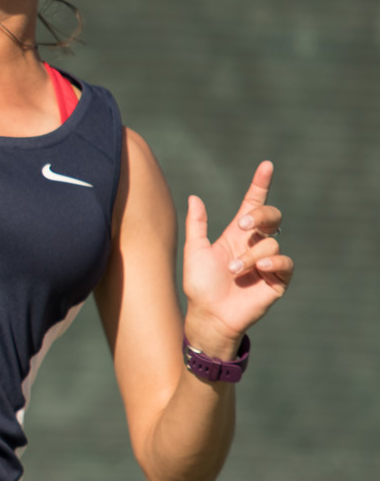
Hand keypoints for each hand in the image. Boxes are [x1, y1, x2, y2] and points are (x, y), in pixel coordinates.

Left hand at [182, 160, 292, 355]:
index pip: (252, 203)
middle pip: (271, 216)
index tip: (266, 165)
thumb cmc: (200, 285)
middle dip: (260, 215)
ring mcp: (268, 262)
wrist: (208, 315)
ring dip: (250, 255)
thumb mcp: (194, 250)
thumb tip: (194, 197)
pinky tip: (259, 269)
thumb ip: (197, 224)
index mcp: (236, 234)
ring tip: (233, 270)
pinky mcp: (278, 281)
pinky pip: (286, 263)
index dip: (260, 184)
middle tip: (242, 225)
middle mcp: (254, 244)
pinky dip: (273, 263)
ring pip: (271, 243)